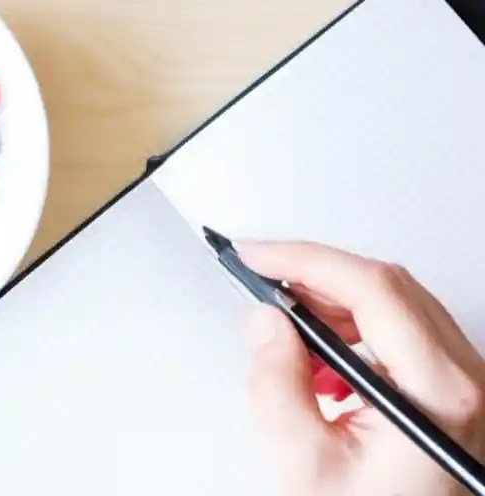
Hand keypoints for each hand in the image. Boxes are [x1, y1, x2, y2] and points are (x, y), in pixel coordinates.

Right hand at [239, 242, 484, 495]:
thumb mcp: (303, 464)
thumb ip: (275, 382)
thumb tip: (265, 321)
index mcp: (440, 394)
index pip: (374, 290)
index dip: (307, 260)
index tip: (255, 256)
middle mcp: (468, 382)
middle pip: (390, 288)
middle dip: (316, 276)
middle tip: (258, 280)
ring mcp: (469, 386)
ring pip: (399, 305)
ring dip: (335, 305)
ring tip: (285, 334)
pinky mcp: (457, 393)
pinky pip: (407, 334)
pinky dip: (357, 332)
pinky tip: (321, 364)